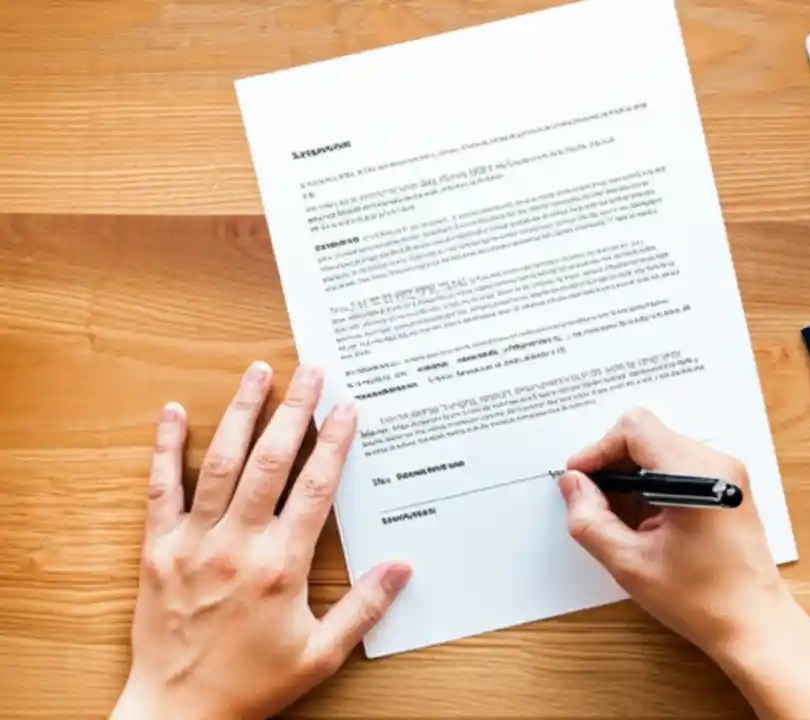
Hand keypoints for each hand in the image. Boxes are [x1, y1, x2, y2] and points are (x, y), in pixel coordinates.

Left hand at [113, 362, 411, 719]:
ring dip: (242, 412)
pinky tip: (172, 413)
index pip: (315, 488)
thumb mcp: (321, 655)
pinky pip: (161, 489)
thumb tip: (402, 567)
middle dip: (294, 409)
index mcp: (281, 566)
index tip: (347, 408)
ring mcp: (193, 542)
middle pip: (271, 460)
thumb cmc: (251, 685)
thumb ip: (364, 607)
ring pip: (221, 463)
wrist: (177, 713)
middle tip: (311, 371)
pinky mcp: (157, 550)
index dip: (334, 442)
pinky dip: (167, 448)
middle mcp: (238, 544)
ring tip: (258, 372)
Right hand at [558, 408, 789, 658]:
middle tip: (596, 506)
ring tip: (624, 523)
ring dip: (633, 479)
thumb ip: (591, 520)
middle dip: (614, 466)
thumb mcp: (630, 564)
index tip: (580, 480)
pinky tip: (647, 524)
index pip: (636, 428)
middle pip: (647, 436)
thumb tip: (572, 484)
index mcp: (696, 475)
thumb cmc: (701, 600)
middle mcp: (717, 463)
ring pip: (661, 450)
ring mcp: (727, 472)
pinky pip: (679, 467)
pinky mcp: (728, 485)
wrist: (753, 622)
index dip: (599, 450)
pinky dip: (653, 487)